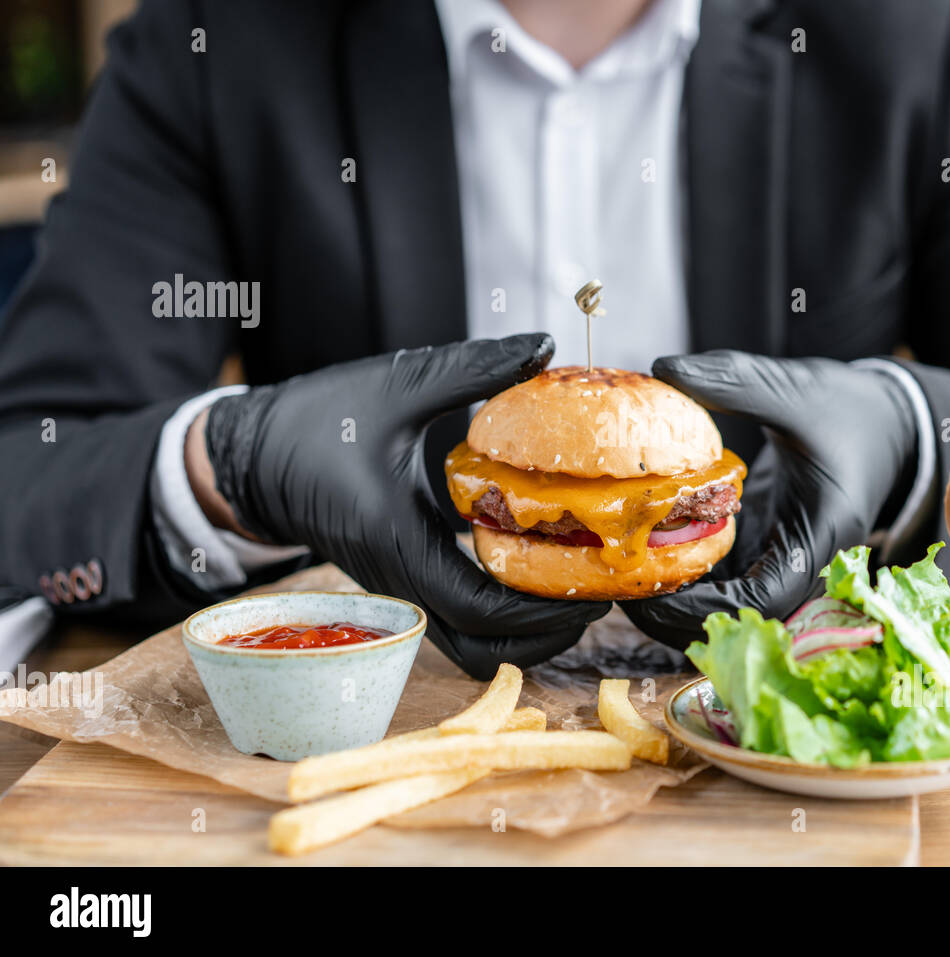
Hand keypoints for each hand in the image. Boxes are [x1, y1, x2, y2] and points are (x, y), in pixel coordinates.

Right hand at [200, 334, 610, 677]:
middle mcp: (402, 580)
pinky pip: (458, 621)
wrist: (255, 455)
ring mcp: (402, 588)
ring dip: (524, 632)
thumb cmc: (319, 420)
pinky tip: (537, 571)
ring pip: (469, 645)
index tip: (588, 592)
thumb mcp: (399, 385)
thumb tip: (542, 345)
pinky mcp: (404, 580)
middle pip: (482, 648)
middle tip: (595, 598)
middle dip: (543, 635)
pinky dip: (502, 615)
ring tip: (573, 591)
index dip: (539, 612)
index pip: (478, 609)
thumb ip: (473, 367)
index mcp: (399, 542)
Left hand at [620, 351, 916, 648]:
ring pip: (734, 607)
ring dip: (683, 604)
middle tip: (626, 594)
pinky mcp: (772, 548)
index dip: (710, 609)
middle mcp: (805, 559)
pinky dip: (692, 578)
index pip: (766, 598)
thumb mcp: (795, 390)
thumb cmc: (851, 408)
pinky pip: (730, 581)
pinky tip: (650, 559)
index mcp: (820, 533)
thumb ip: (735, 381)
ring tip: (628, 582)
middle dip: (683, 616)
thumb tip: (666, 367)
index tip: (657, 596)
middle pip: (744, 618)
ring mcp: (787, 558)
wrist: (888, 420)